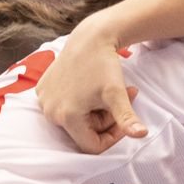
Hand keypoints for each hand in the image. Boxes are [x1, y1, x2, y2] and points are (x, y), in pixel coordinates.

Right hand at [35, 17, 146, 152]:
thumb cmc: (104, 65)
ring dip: (94, 111)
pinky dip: (80, 101)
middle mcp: (50, 112)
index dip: (112, 136)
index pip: (92, 146)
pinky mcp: (42, 90)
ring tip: (107, 92)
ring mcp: (44, 100)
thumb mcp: (116, 93)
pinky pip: (64, 106)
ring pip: (75, 120)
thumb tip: (142, 135)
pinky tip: (89, 86)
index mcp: (66, 117)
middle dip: (104, 120)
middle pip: (83, 132)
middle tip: (120, 98)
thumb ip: (126, 118)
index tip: (123, 118)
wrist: (89, 37)